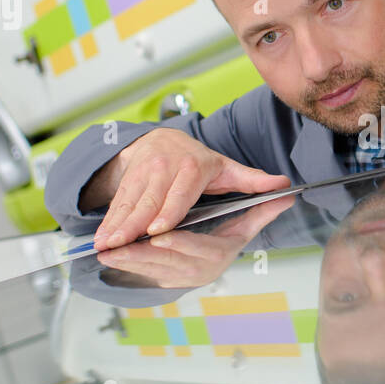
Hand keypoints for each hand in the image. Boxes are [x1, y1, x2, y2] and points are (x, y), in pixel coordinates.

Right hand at [93, 127, 289, 250]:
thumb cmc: (199, 161)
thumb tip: (284, 185)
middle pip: (150, 202)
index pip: (180, 193)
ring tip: (105, 244)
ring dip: (116, 225)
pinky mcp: (128, 180)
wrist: (164, 138)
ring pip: (130, 203)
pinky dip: (108, 221)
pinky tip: (100, 238)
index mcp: (192, 168)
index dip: (168, 212)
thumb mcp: (227, 169)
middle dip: (134, 225)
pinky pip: (118, 203)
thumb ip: (253, 181)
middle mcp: (165, 168)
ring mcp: (144, 173)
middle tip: (122, 244)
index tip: (157, 230)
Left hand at [96, 196, 295, 287]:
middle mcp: (202, 271)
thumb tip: (288, 192)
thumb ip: (261, 204)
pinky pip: (142, 274)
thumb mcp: (242, 218)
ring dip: (128, 261)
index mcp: (221, 254)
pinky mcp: (164, 280)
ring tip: (108, 250)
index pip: (201, 250)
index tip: (160, 236)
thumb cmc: (225, 228)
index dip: (181, 244)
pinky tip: (108, 255)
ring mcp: (181, 278)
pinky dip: (124, 264)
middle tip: (124, 245)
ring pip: (152, 270)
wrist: (209, 253)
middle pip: (171, 263)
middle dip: (145, 255)